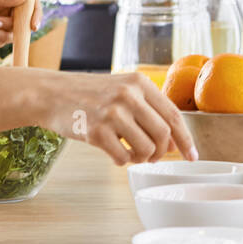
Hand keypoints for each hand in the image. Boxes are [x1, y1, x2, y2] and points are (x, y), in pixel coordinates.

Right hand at [36, 71, 197, 164]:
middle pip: (163, 134)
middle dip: (162, 152)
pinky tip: (114, 154)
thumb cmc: (89, 94)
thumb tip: (175, 142)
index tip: (192, 156)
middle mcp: (128, 95)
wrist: (50, 93)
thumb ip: (148, 109)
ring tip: (130, 154)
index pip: (173, 114)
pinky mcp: (96, 131)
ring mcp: (112, 113)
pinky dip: (122, 161)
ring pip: (146, 149)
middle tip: (152, 157)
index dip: (186, 139)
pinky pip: (122, 158)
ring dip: (142, 158)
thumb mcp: (121, 89)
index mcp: (139, 82)